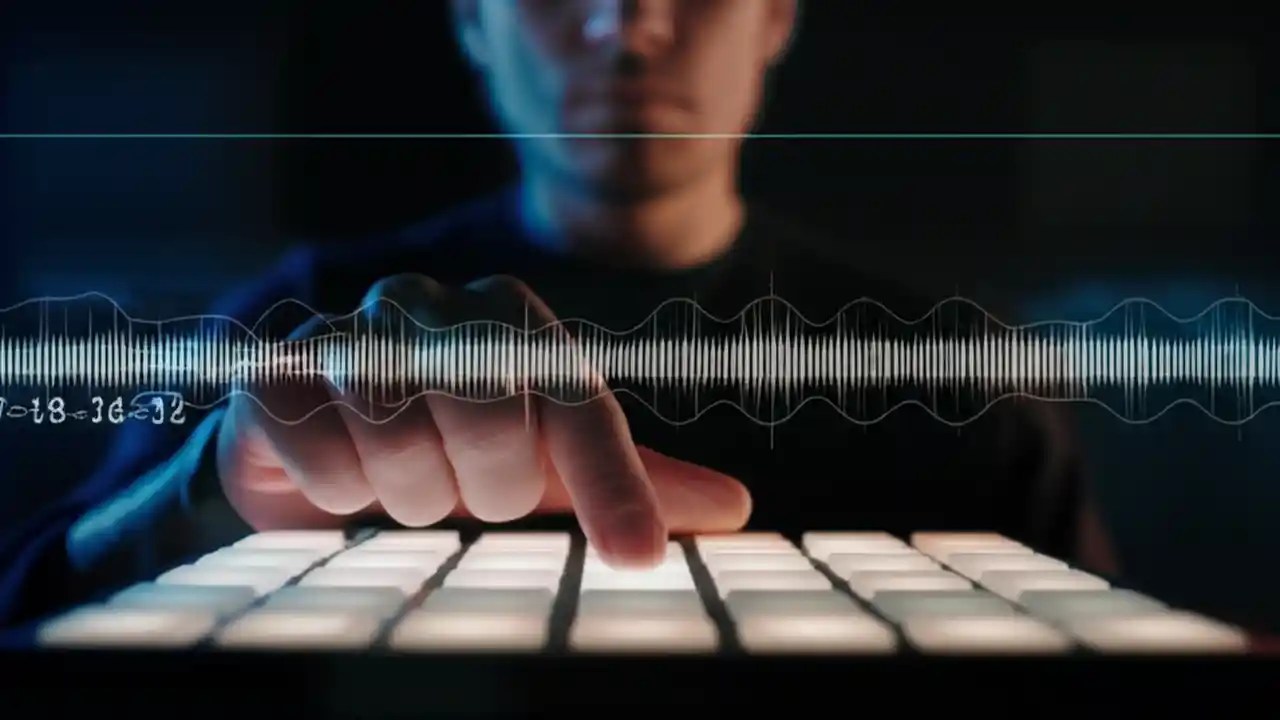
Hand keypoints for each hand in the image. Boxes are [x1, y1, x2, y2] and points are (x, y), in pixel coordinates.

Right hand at [215, 274, 750, 565]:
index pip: (578, 402)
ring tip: (404, 485)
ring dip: (409, 492)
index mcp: (513, 320)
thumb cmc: (449, 457)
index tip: (639, 558)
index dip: (611, 484)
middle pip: (490, 407)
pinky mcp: (276, 367)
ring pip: (400, 429)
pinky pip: (319, 442)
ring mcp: (351, 328)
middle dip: (485, 484)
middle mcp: (435, 305)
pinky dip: (338, 487)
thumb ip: (630, 482)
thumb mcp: (546, 474)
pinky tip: (341, 479)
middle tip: (468, 493)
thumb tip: (734, 508)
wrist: (320, 460)